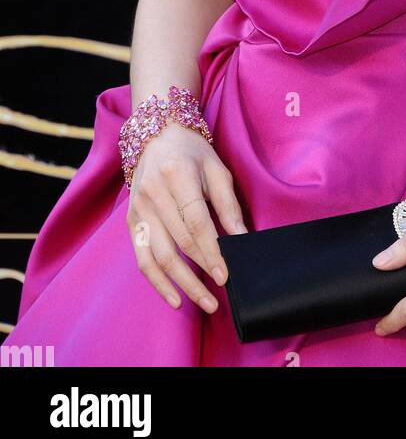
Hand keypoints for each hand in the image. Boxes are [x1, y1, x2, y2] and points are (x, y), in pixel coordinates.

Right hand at [127, 125, 247, 312]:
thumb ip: (228, 205)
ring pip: (158, 256)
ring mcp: (138, 209)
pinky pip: (142, 258)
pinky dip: (157, 282)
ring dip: (181, 284)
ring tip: (202, 301)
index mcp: (177, 175)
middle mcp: (153, 193)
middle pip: (178, 243)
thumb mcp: (217, 169)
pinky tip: (175, 297)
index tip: (225, 274)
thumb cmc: (193, 154)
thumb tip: (242, 238)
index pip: (196, 222)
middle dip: (200, 272)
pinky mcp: (130, 222)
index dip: (211, 251)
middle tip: (219, 295)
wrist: (157, 136)